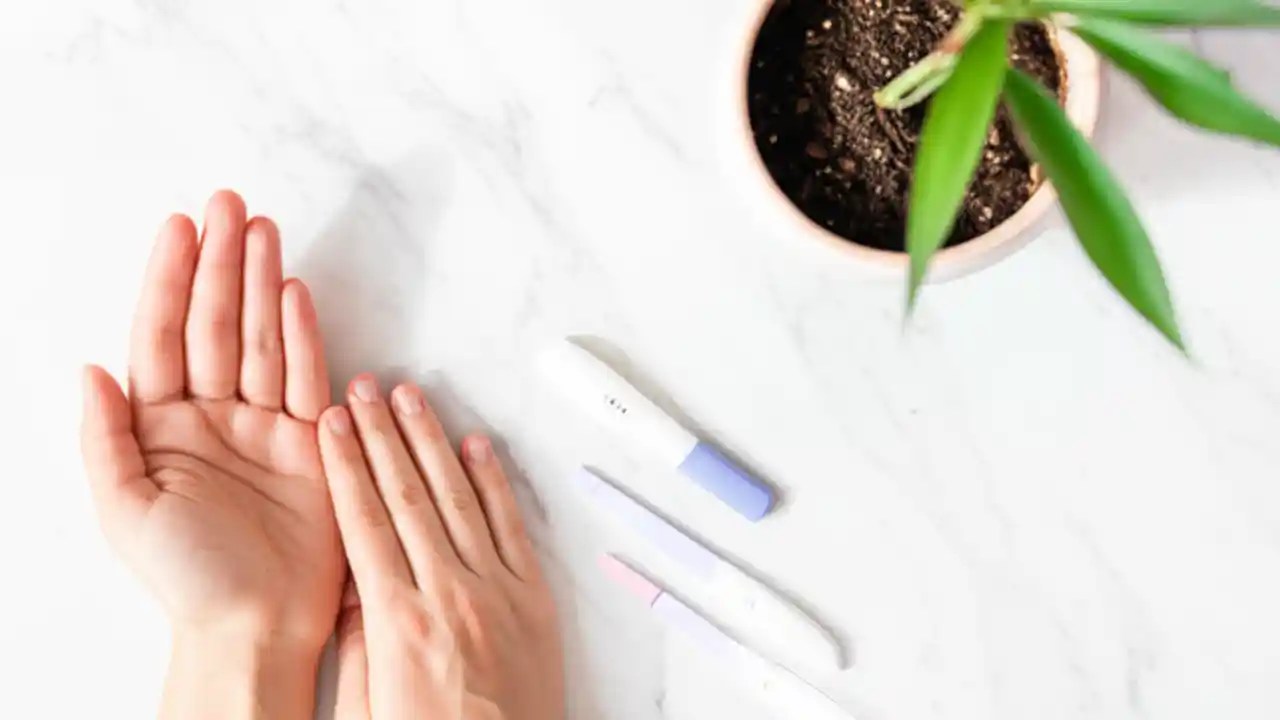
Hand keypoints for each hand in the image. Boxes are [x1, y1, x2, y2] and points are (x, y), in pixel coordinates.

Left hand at [80, 191, 343, 717]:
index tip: (179, 226)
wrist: (256, 625)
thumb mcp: (122, 509)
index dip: (169, 280)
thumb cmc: (185, 577)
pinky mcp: (311, 442)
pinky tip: (293, 293)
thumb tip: (90, 367)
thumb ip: (105, 436)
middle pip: (215, 324)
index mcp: (160, 427)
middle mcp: (212, 416)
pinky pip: (305, 376)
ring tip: (262, 229)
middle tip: (229, 203)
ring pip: (260, 339)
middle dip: (220, 263)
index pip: (163, 336)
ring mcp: (264, 425)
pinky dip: (301, 334)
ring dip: (260, 282)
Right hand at [319, 376, 564, 719]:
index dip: (345, 465)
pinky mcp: (535, 601)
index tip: (331, 423)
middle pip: (407, 496)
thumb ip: (357, 641)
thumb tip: (348, 582)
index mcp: (397, 622)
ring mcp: (498, 593)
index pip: (364, 522)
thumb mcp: (367, 705)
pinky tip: (475, 446)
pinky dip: (493, 482)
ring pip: (457, 499)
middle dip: (382, 436)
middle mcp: (449, 595)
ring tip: (411, 399)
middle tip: (366, 389)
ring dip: (432, 443)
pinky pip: (512, 528)